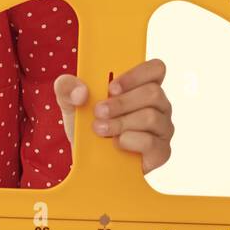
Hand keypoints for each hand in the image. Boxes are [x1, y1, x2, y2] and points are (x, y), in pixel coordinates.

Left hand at [53, 58, 173, 175]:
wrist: (86, 161)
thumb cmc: (86, 125)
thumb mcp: (69, 103)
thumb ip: (67, 87)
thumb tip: (81, 91)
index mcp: (142, 86)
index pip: (155, 69)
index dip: (136, 74)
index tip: (112, 87)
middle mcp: (158, 105)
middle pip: (153, 93)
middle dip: (122, 103)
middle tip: (99, 112)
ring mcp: (162, 129)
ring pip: (151, 117)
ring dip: (121, 123)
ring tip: (101, 130)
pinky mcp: (160, 152)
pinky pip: (152, 142)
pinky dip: (130, 141)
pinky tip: (116, 143)